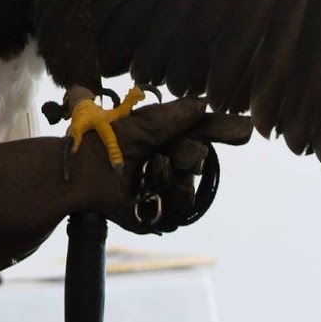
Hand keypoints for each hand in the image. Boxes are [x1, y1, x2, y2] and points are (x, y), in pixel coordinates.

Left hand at [106, 97, 252, 233]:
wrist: (78, 172)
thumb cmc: (106, 142)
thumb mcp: (144, 123)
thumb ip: (176, 116)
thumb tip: (205, 104)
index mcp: (167, 140)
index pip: (202, 135)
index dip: (221, 131)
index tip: (243, 130)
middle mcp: (168, 167)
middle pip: (197, 163)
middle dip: (190, 155)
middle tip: (179, 153)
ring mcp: (161, 194)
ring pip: (189, 190)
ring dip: (175, 178)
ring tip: (155, 168)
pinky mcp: (154, 218)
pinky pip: (176, 213)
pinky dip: (166, 200)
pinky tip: (151, 192)